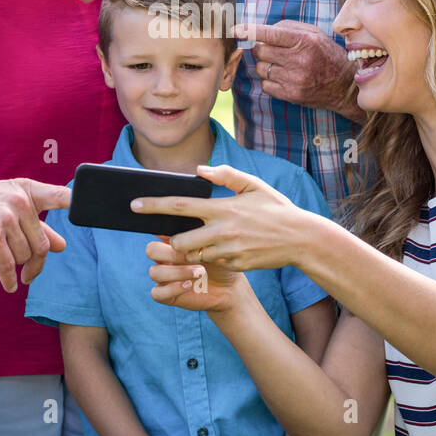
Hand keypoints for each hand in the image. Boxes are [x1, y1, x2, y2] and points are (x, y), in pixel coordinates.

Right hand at [0, 178, 69, 292]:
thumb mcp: (8, 207)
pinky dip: (9, 279)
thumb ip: (38, 225)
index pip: (62, 196)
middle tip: (30, 275)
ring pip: (25, 256)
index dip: (80, 204)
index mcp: (27, 191)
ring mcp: (5, 217)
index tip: (96, 211)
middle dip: (37, 264)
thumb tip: (63, 245)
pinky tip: (10, 285)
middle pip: (43, 244)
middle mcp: (19, 202)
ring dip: (18, 267)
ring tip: (6, 265)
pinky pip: (8, 265)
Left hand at [133, 163, 323, 273]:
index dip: (153, 205)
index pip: (179, 206)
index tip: (134, 205)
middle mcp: (222, 231)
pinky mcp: (235, 266)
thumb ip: (225, 175)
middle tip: (174, 235)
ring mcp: (228, 252)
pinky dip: (212, 258)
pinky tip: (226, 249)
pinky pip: (213, 264)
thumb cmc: (276, 208)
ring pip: (194, 256)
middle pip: (179, 242)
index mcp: (223, 208)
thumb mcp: (254, 185)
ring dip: (192, 251)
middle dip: (172, 241)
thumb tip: (199, 170)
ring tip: (204, 242)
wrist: (301, 239)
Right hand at [146, 239, 244, 313]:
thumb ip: (199, 234)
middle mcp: (165, 259)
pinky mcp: (167, 295)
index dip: (167, 234)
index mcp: (172, 242)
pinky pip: (157, 293)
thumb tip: (191, 221)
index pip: (157, 232)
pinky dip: (172, 288)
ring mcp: (164, 277)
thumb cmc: (219, 262)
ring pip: (154, 272)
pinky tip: (189, 285)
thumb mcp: (213, 245)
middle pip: (151, 250)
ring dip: (177, 272)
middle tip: (192, 256)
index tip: (185, 237)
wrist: (228, 287)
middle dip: (171, 253)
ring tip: (199, 272)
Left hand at [236, 20, 362, 121]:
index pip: (269, 33)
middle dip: (261, 49)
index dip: (249, 30)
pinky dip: (269, 80)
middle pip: (260, 51)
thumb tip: (263, 30)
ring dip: (265, 65)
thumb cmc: (327, 54)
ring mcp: (295, 79)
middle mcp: (299, 59)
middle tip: (272, 50)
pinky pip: (265, 85)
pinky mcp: (292, 95)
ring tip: (281, 65)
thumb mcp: (314, 34)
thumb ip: (289, 28)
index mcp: (304, 41)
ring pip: (261, 69)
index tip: (234, 30)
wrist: (344, 85)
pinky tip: (282, 77)